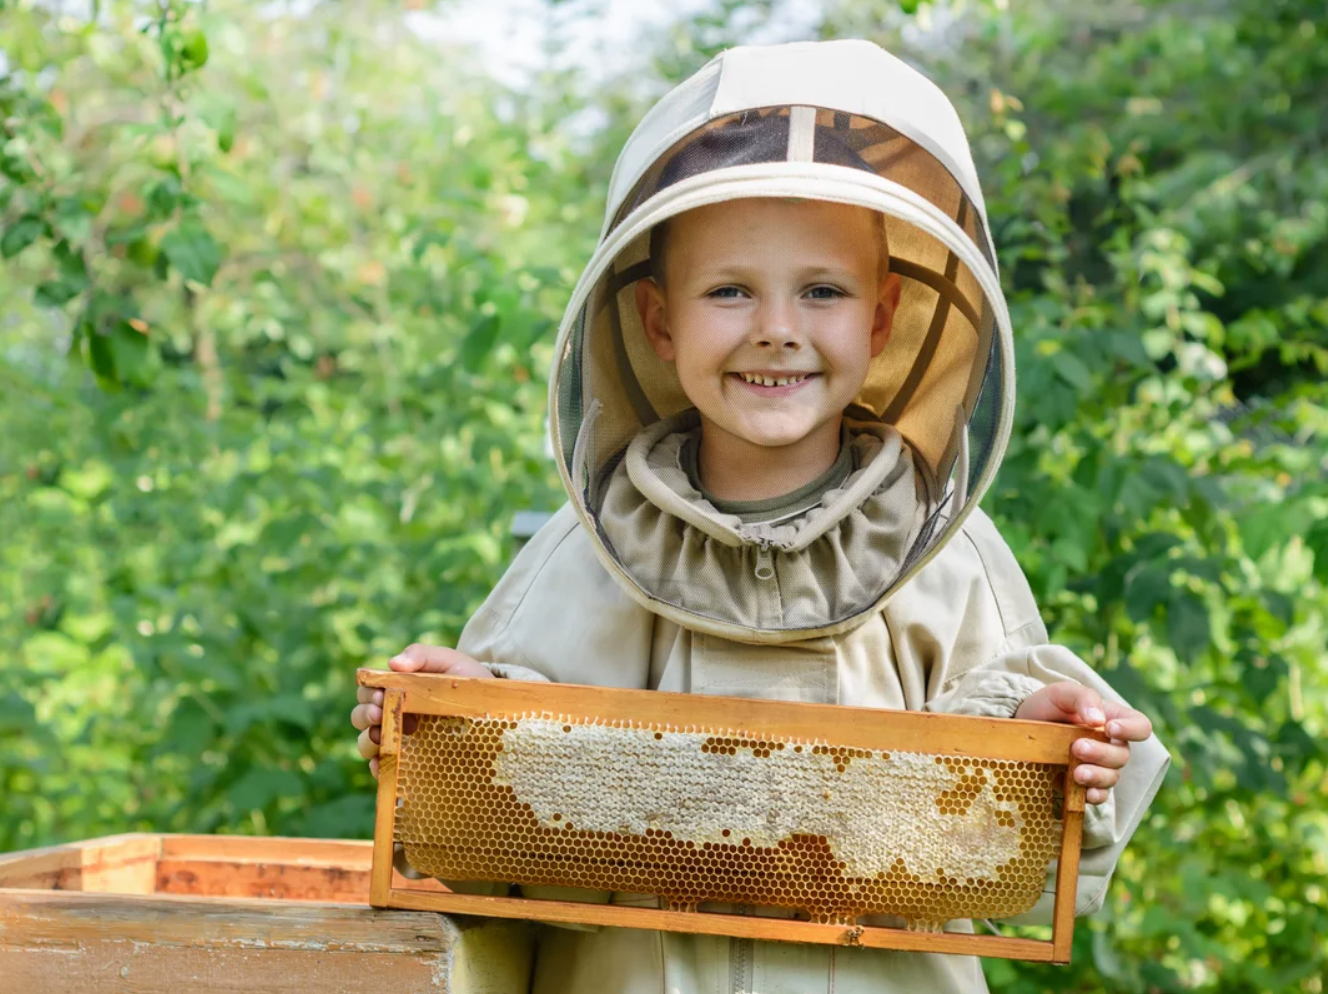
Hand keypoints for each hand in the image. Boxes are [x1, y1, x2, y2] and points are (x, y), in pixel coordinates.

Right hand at [351, 644, 492, 777]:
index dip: (367, 693)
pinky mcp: (411, 762)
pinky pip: (384, 769)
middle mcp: (393, 716)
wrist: (497, 709)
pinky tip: (383, 762)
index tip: (379, 694)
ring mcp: (401, 740)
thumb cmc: (470, 682)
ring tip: (380, 735)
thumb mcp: (450, 662)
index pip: (368, 691)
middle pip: (361, 716)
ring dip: (367, 739)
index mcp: (397, 690)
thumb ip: (422, 655)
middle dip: (364, 714)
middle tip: (378, 712)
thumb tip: (392, 663)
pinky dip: (377, 767)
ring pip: (367, 742)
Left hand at [1014, 681, 1152, 805]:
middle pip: (1123, 755)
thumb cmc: (1047, 706)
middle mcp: (1110, 745)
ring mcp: (1098, 766)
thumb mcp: (1061, 693)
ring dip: (1097, 776)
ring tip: (1076, 772)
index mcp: (1113, 719)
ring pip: (1112, 776)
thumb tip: (1098, 720)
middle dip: (1102, 753)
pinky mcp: (1084, 783)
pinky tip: (1085, 793)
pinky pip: (1100, 795)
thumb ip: (1083, 698)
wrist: (1020, 725)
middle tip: (1077, 747)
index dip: (1131, 730)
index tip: (1110, 728)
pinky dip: (1095, 796)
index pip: (1140, 726)